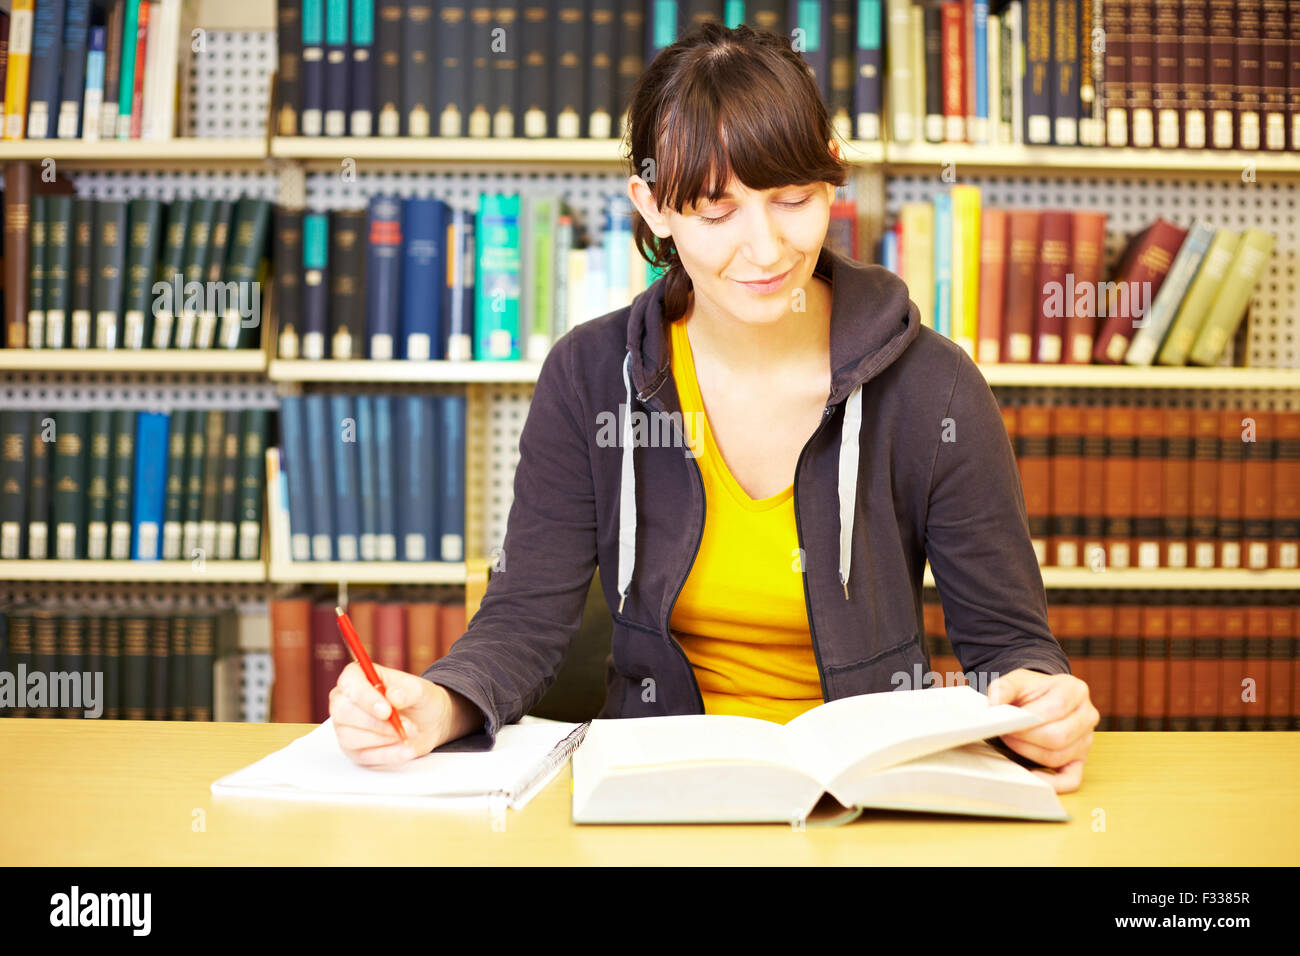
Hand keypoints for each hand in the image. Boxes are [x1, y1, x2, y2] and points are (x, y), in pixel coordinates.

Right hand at [329, 663, 479, 766]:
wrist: (427, 723)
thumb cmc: (417, 700)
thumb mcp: (421, 691)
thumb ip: (408, 691)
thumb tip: (393, 697)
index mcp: (358, 677)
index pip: (348, 682)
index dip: (364, 697)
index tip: (387, 710)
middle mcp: (345, 701)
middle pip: (342, 712)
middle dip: (375, 723)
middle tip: (405, 725)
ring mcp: (346, 727)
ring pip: (350, 737)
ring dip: (385, 738)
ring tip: (410, 732)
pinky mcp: (354, 750)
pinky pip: (364, 756)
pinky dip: (388, 755)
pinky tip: (406, 750)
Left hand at [986, 669, 1098, 793]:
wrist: (1041, 698)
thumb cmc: (1032, 691)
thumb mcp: (1018, 680)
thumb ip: (1004, 687)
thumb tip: (993, 704)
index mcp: (1075, 690)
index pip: (1056, 708)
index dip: (1028, 718)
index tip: (1007, 720)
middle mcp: (1087, 715)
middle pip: (1058, 736)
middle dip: (1025, 737)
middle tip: (1006, 732)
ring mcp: (1086, 740)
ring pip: (1058, 756)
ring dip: (1028, 753)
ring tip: (1012, 740)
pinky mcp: (1080, 760)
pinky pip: (1071, 779)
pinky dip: (1051, 782)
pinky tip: (1033, 776)